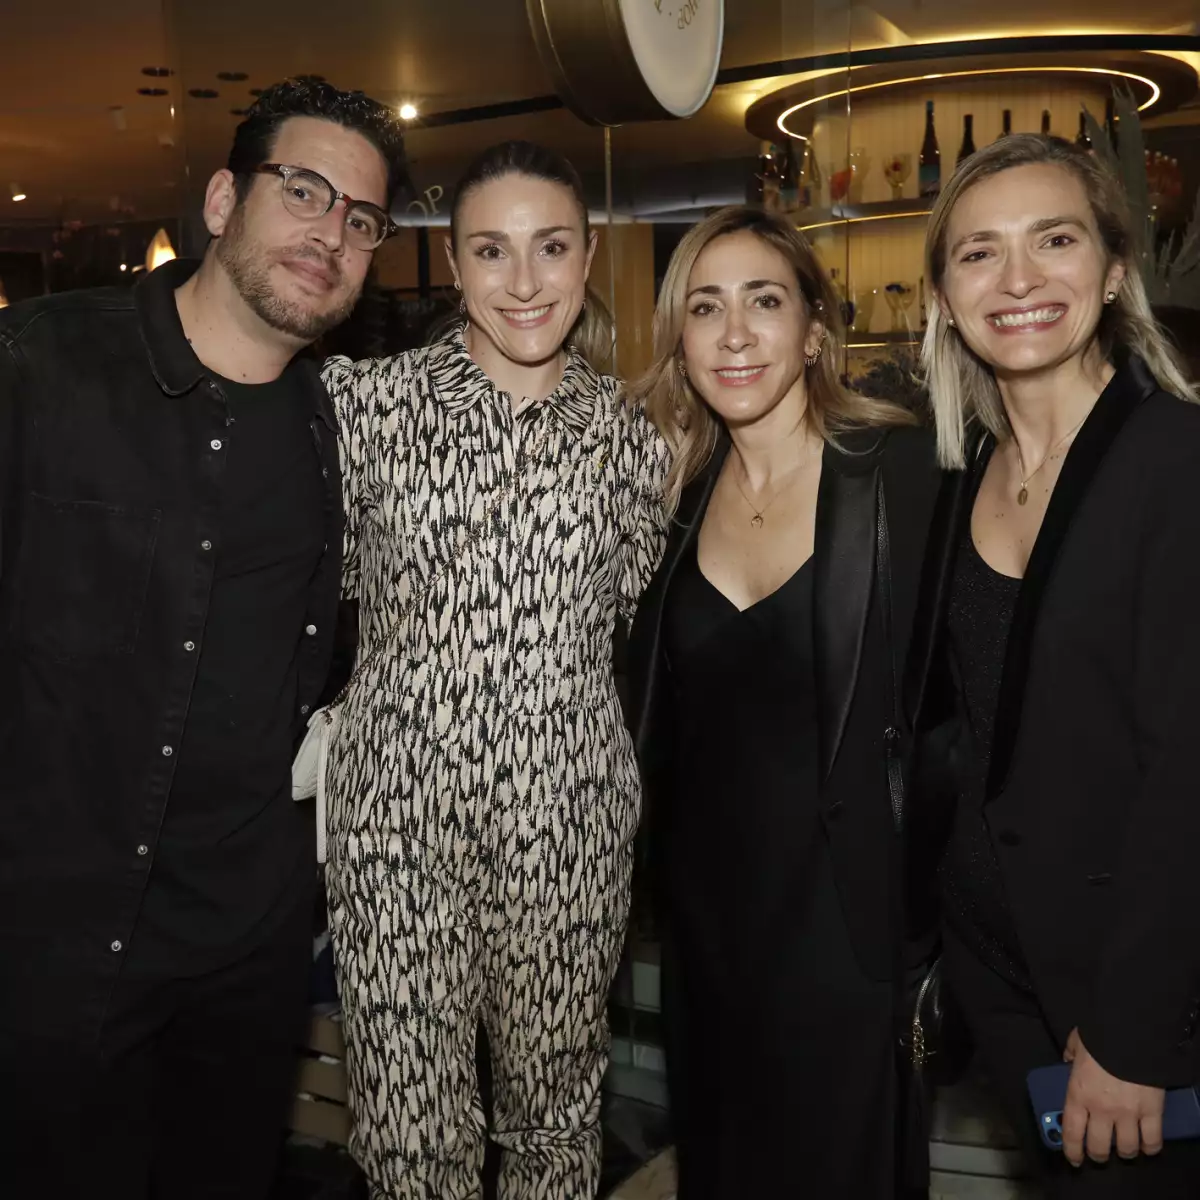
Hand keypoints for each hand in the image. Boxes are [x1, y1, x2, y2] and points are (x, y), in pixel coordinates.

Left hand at [1061, 1028, 1164, 1165]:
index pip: (1072, 1133)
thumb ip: (1070, 1053)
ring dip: (1124, 1152)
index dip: (1072, 1151)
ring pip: (1126, 1148)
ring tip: (1124, 1148)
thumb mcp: (1076, 1042)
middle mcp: (1101, 1110)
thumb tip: (1067, 1058)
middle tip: (1099, 1153)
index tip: (1074, 1159)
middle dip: (1098, 1154)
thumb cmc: (1100, 1037)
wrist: (1131, 1034)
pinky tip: (1146, 1145)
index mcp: (1078, 1094)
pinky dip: (1150, 1147)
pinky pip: (1152, 1140)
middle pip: (1099, 1147)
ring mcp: (1128, 1114)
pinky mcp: (1152, 1113)